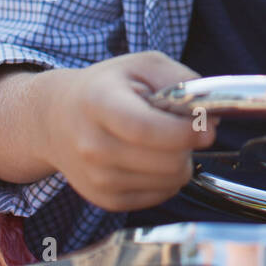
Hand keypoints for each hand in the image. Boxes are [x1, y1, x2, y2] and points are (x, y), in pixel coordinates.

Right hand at [36, 52, 215, 211]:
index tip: (206, 126)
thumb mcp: (142, 64)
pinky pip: (160, 196)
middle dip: (189, 145)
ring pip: (169, 182)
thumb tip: (209, 115)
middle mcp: (93, 147)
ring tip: (164, 141)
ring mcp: (98, 179)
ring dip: (180, 161)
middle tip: (185, 128)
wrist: (56, 120)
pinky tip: (152, 158)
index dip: (185, 131)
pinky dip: (167, 178)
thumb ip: (180, 81)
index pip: (146, 129)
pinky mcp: (106, 201)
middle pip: (166, 162)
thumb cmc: (105, 88)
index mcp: (99, 104)